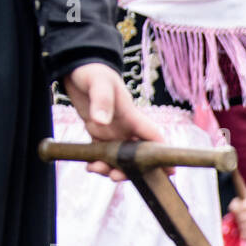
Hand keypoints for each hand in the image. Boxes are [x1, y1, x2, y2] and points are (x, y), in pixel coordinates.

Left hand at [61, 62, 163, 180]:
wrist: (77, 68)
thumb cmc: (93, 72)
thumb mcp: (98, 83)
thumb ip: (102, 101)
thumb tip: (101, 122)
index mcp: (133, 116)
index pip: (154, 137)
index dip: (163, 155)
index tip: (169, 172)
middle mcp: (126, 127)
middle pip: (137, 155)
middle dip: (131, 170)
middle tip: (116, 177)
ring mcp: (113, 132)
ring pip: (120, 158)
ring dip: (111, 168)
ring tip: (96, 169)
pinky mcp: (99, 134)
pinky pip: (102, 154)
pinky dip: (98, 163)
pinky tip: (89, 166)